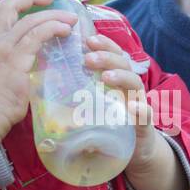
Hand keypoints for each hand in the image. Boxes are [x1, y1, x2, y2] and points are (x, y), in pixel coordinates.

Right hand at [0, 0, 77, 142]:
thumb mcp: (2, 63)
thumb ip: (16, 50)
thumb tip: (40, 42)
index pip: (2, 7)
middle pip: (12, 5)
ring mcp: (6, 49)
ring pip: (31, 21)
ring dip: (54, 16)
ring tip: (70, 20)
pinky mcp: (16, 61)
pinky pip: (36, 37)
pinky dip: (52, 29)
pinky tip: (64, 31)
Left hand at [84, 33, 157, 166]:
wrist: (134, 150)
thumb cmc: (108, 125)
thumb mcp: (90, 108)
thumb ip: (74, 99)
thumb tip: (43, 91)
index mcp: (116, 80)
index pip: (112, 55)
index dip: (103, 45)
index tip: (88, 39)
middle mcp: (129, 88)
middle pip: (123, 64)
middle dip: (107, 57)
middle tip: (88, 59)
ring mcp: (139, 104)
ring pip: (135, 83)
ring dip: (121, 77)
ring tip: (107, 77)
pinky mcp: (144, 125)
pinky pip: (146, 115)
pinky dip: (141, 109)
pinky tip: (134, 106)